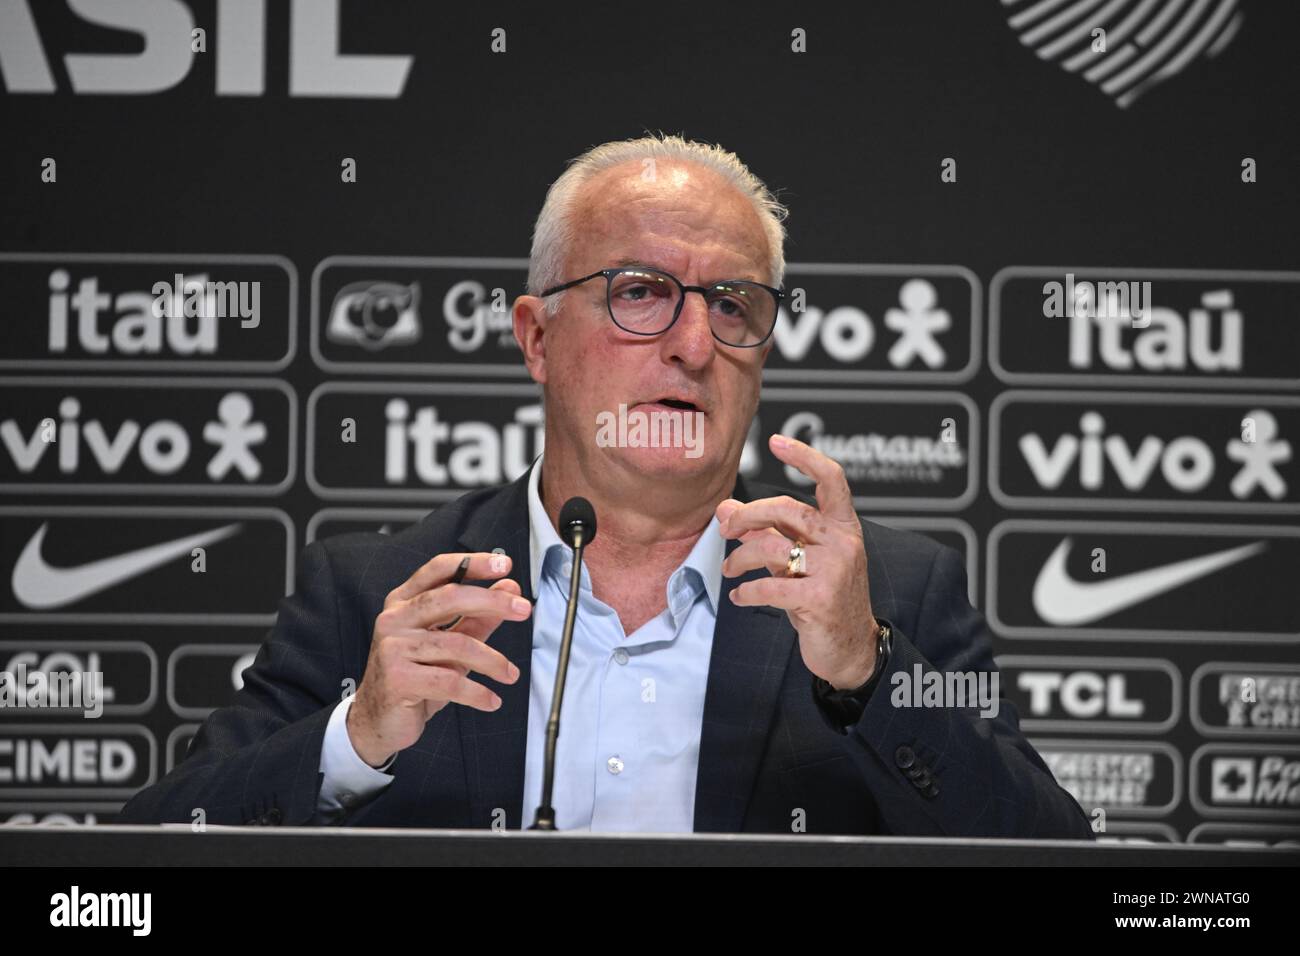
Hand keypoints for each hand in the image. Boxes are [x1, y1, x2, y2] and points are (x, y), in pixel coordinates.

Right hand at [347, 552, 531, 766]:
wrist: (379, 721)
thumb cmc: (415, 677)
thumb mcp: (448, 644)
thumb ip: (477, 617)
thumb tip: (509, 589)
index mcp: (403, 602)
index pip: (438, 570)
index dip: (473, 563)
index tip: (504, 566)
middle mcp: (394, 619)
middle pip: (450, 598)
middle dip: (493, 602)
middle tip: (523, 610)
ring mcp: (393, 648)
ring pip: (457, 644)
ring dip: (492, 661)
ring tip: (509, 674)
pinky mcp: (398, 679)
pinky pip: (449, 681)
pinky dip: (477, 692)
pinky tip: (491, 700)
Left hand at [717, 434, 878, 690]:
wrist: (849, 649)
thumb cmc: (822, 597)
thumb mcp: (797, 559)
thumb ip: (766, 531)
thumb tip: (725, 509)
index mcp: (843, 527)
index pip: (831, 479)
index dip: (804, 457)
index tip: (776, 441)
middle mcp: (843, 543)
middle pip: (787, 508)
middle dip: (747, 515)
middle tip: (725, 529)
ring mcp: (835, 571)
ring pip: (772, 546)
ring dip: (740, 558)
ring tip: (729, 570)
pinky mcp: (820, 600)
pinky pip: (770, 586)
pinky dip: (747, 591)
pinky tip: (740, 596)